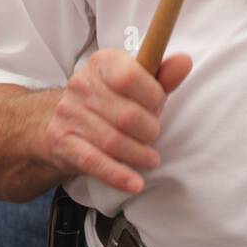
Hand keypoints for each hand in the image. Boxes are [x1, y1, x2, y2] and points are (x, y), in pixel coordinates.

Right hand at [43, 49, 192, 193]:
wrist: (63, 122)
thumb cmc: (110, 102)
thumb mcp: (136, 85)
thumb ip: (162, 76)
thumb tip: (184, 62)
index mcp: (102, 64)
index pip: (130, 77)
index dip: (152, 96)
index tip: (158, 106)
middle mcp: (81, 85)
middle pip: (127, 115)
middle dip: (149, 131)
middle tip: (153, 136)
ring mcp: (69, 114)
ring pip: (114, 141)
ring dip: (139, 155)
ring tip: (150, 159)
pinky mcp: (62, 142)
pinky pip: (95, 162)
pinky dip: (118, 175)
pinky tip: (135, 184)